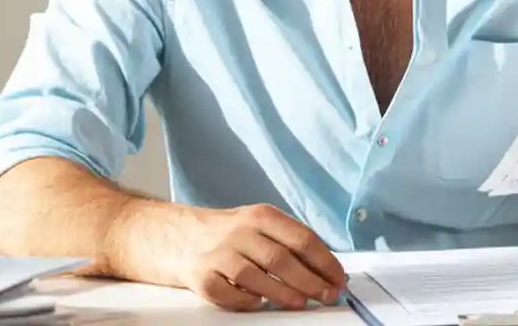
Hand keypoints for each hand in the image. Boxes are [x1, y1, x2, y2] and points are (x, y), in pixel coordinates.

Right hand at [178, 203, 345, 310]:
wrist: (179, 236)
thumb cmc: (227, 234)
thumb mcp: (259, 224)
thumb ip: (289, 241)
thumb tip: (326, 268)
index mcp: (260, 216)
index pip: (301, 238)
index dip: (324, 262)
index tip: (338, 278)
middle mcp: (239, 232)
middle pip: (282, 259)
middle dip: (310, 282)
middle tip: (327, 295)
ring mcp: (219, 254)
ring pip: (256, 278)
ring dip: (284, 294)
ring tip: (301, 302)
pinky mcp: (202, 276)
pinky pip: (229, 294)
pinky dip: (246, 301)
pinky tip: (258, 302)